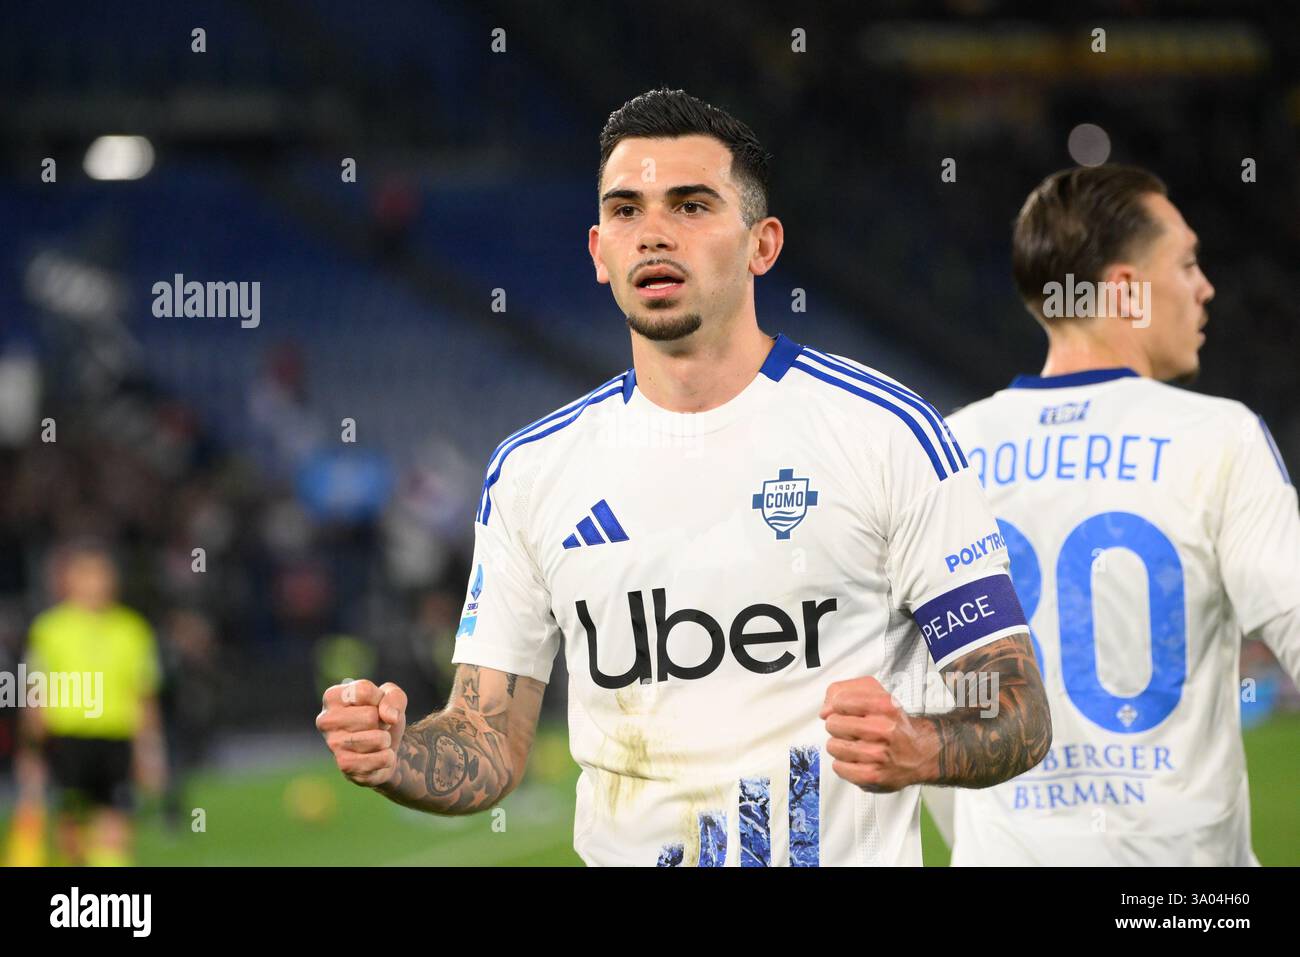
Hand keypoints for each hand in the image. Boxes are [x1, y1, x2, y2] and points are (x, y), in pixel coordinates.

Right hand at [317, 679, 407, 786]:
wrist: (383, 749)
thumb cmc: (383, 717)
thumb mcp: (393, 698)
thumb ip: (394, 698)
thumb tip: (390, 717)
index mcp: (332, 697)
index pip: (363, 691)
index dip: (380, 699)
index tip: (376, 705)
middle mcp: (326, 720)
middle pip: (370, 716)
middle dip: (383, 722)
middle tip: (376, 726)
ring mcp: (333, 744)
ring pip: (377, 739)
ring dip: (386, 740)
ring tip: (377, 740)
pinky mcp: (345, 765)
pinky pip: (381, 758)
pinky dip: (387, 757)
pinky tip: (376, 755)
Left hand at [820, 676, 934, 792]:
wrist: (919, 754)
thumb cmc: (895, 725)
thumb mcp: (878, 695)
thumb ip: (846, 691)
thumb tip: (825, 711)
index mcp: (884, 706)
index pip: (840, 700)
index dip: (838, 706)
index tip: (845, 710)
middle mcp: (883, 729)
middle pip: (833, 724)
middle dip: (839, 726)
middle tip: (853, 730)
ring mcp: (878, 754)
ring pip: (833, 746)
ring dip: (841, 746)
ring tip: (857, 745)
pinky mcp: (872, 776)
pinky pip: (838, 767)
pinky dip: (844, 764)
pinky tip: (858, 760)